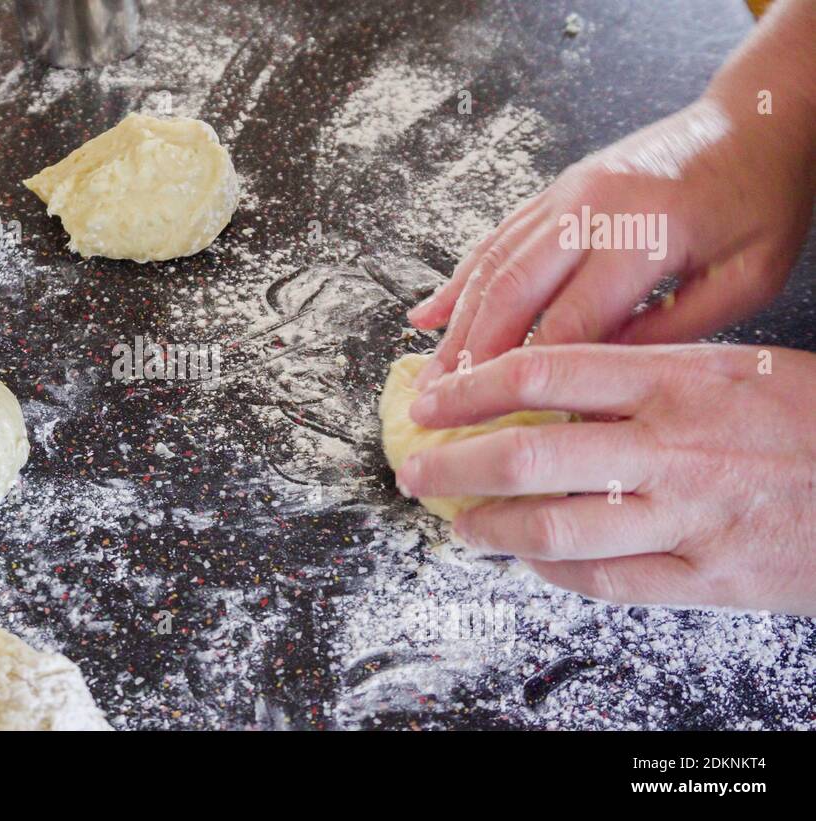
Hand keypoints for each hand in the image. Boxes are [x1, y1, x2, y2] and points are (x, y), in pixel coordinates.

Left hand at [398, 344, 815, 615]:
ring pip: (555, 527)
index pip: (544, 373)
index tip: (429, 403)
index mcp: (679, 379)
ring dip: (491, 528)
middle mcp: (675, 446)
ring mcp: (690, 516)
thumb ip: (643, 376)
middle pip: (530, 454)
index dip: (470, 388)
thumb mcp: (733, 369)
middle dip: (456, 466)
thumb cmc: (808, 420)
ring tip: (461, 525)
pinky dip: (553, 570)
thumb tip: (546, 388)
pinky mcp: (708, 578)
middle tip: (418, 472)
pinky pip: (605, 579)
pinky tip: (529, 560)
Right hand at [406, 0, 815, 389]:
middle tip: (438, 406)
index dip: (538, 378)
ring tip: (427, 375)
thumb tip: (602, 379)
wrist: (755, 116)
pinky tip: (429, 314)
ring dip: (454, 325)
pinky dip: (459, 281)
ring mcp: (566, 193)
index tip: (512, 423)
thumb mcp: (748, 278)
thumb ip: (675, 330)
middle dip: (470, 356)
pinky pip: (495, 239)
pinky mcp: (555, 190)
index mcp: (644, 233)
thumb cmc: (762, 199)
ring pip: (492, 266)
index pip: (571, 322)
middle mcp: (591, 208)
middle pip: (512, 294)